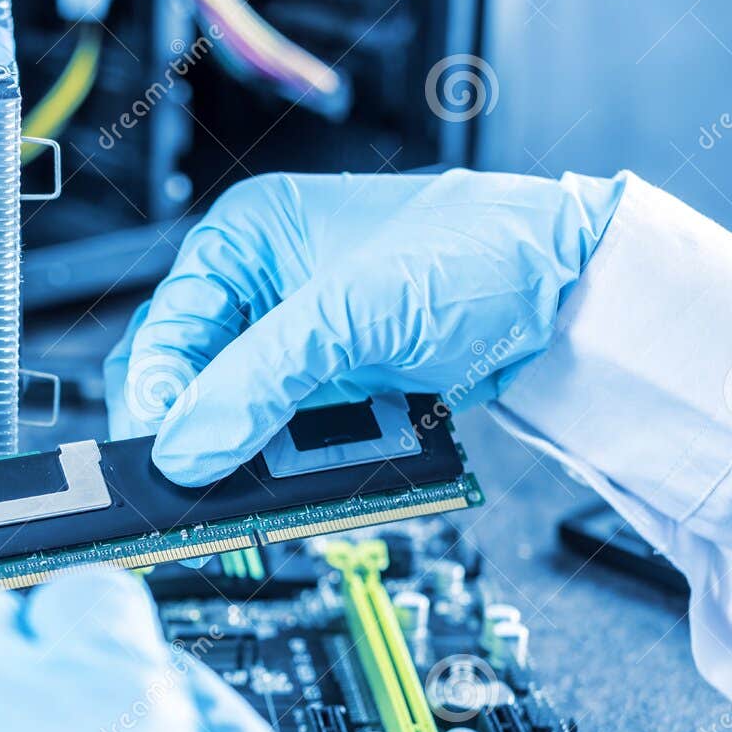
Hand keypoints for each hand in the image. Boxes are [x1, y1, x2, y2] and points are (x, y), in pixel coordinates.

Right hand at [105, 169, 625, 484]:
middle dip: (197, 435)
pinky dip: (293, 469)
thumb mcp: (352, 315)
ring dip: (248, 459)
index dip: (158, 402)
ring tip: (271, 486)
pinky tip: (313, 478)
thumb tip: (184, 448)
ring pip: (229, 421)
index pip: (161, 332)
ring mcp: (293, 344)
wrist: (572, 294)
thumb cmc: (480, 255)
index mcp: (242, 240)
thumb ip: (258, 382)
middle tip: (202, 491)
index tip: (168, 463)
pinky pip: (281, 442)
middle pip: (183, 381)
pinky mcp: (327, 390)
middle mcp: (257, 289)